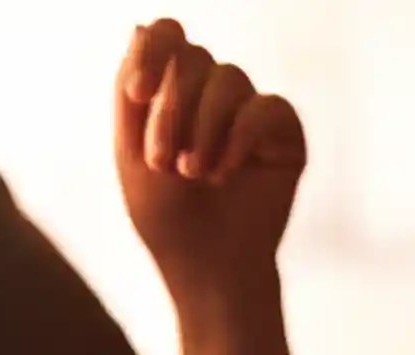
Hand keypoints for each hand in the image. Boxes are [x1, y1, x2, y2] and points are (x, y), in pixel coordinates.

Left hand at [115, 19, 307, 287]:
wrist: (206, 267)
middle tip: (161, 162)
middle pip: (193, 57)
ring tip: (192, 175)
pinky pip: (265, 107)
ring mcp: (248, 110)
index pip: (164, 36)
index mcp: (168, 93)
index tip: (138, 94)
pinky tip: (223, 174)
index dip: (152, 50)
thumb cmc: (164, 216)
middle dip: (171, 108)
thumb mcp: (132, 153)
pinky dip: (239, 139)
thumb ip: (132, 90)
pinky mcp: (282, 133)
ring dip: (202, 130)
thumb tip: (140, 27)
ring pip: (228, 79)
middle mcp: (209, 95)